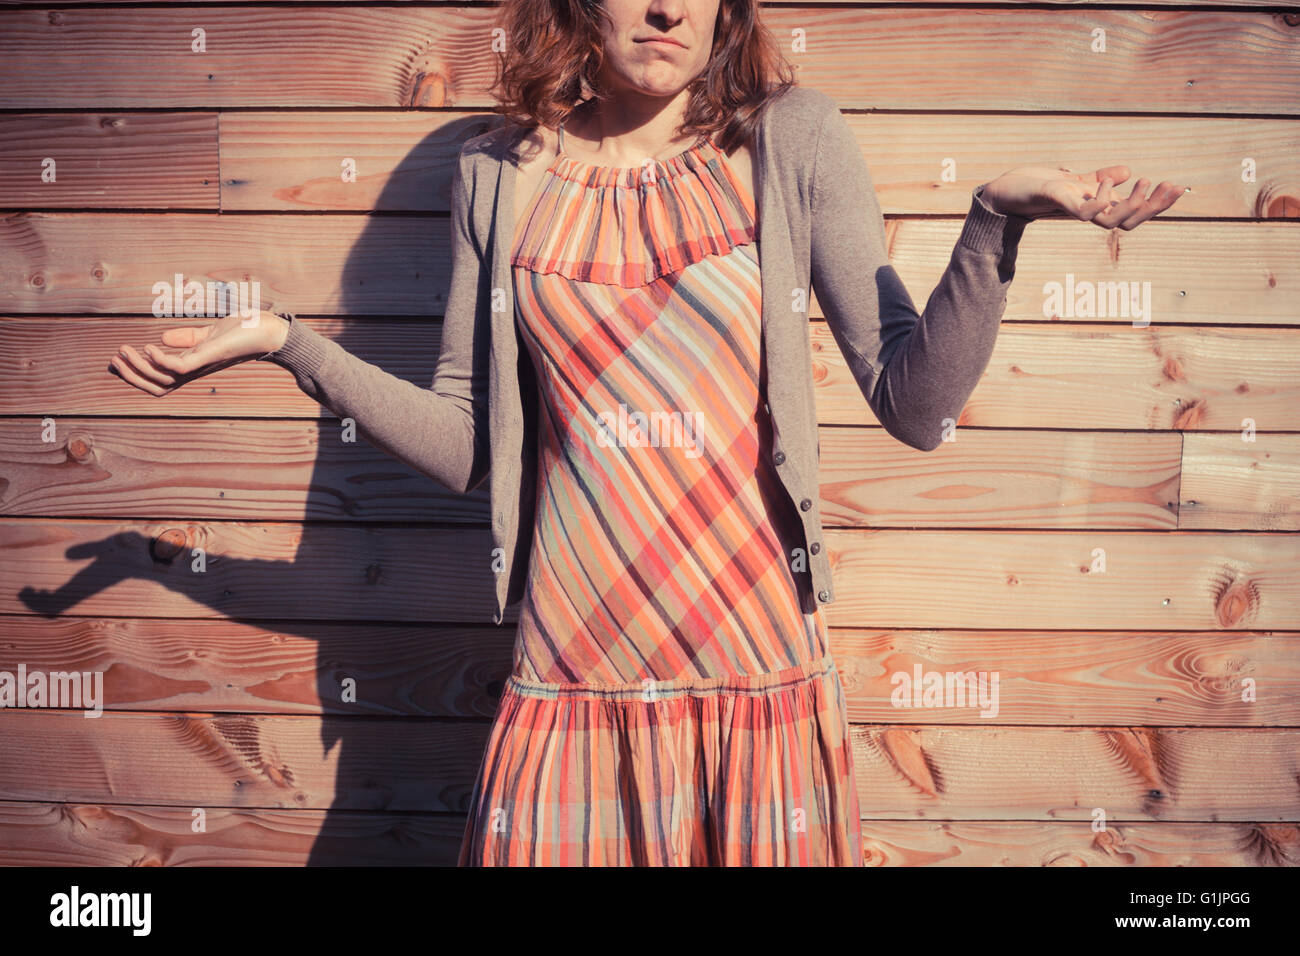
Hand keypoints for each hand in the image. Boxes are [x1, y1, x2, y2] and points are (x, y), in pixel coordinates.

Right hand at [109, 310, 288, 396]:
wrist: (269, 331)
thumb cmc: (242, 332)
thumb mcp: (208, 334)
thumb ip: (186, 339)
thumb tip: (161, 339)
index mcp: (192, 366)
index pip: (159, 379)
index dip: (136, 375)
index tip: (114, 362)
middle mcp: (195, 371)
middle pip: (157, 387)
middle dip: (131, 376)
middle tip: (112, 359)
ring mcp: (201, 366)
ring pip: (163, 379)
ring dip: (138, 368)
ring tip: (122, 350)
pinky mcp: (209, 357)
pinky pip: (179, 367)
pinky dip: (160, 360)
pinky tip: (148, 347)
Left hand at [981, 165, 1187, 229]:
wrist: (1006, 191)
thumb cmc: (1039, 187)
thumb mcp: (1076, 180)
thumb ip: (1100, 178)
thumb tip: (1126, 172)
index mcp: (1097, 207)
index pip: (1134, 213)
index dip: (1157, 204)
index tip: (1178, 186)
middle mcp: (1088, 213)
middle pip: (1128, 222)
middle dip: (1153, 206)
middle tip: (1169, 184)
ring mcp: (1073, 210)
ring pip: (1111, 222)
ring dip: (1131, 204)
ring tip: (1145, 180)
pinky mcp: (1057, 202)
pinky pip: (1084, 212)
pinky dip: (1098, 200)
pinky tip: (1104, 182)